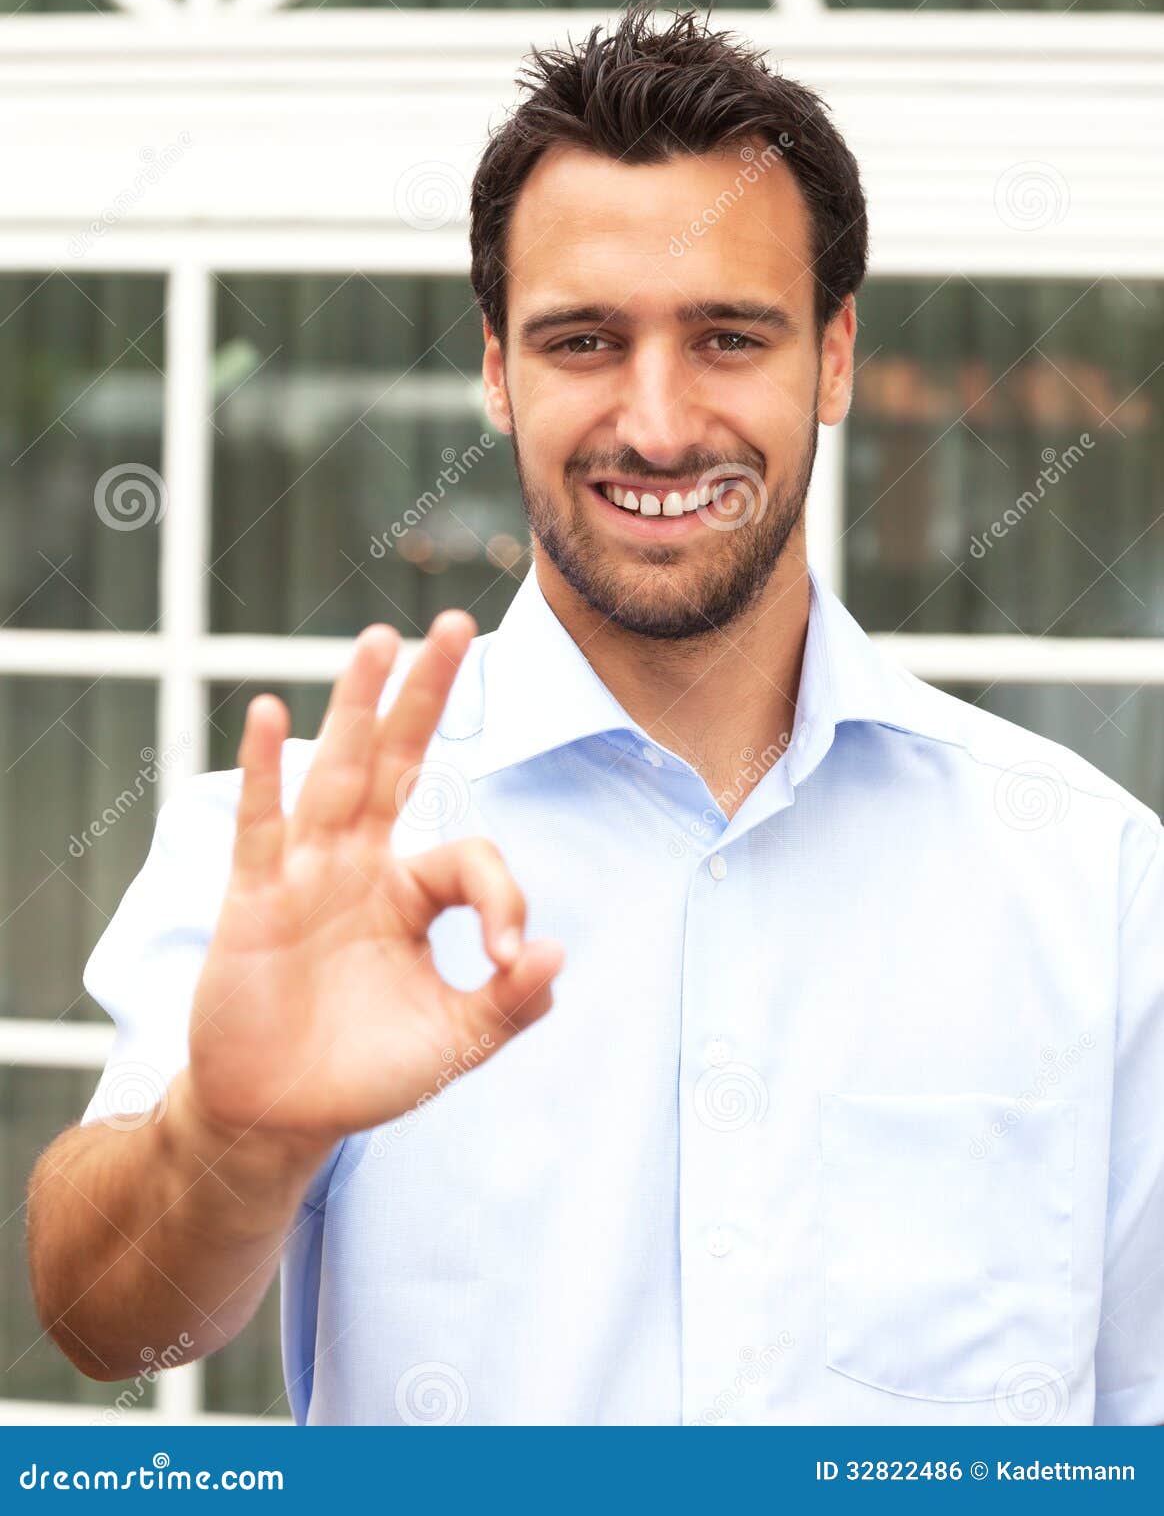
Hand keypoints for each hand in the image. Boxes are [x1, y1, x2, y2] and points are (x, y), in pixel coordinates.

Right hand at [186, 612, 563, 1154]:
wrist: (278, 1117)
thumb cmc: (364, 1073)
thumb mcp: (455, 1041)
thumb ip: (510, 1003)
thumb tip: (554, 953)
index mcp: (412, 894)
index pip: (471, 857)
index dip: (504, 899)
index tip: (512, 958)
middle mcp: (361, 866)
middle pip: (398, 762)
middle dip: (426, 696)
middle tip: (455, 624)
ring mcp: (306, 875)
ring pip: (336, 775)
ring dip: (357, 708)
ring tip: (377, 640)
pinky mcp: (256, 898)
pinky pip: (263, 825)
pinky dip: (265, 771)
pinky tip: (269, 713)